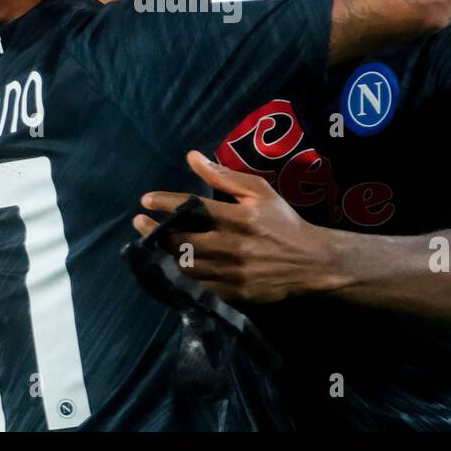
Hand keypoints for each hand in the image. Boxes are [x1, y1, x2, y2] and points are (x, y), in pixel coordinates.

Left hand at [133, 150, 340, 303]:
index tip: (145, 200)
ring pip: (186, 266)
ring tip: (153, 245)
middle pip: (180, 241)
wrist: (312, 262)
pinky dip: (186, 276)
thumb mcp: (259, 192)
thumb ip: (224, 176)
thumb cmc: (283, 222)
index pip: (191, 208)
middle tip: (139, 223)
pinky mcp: (234, 294)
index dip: (165, 203)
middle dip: (155, 231)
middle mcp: (231, 246)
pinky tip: (176, 267)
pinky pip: (201, 286)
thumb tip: (192, 157)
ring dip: (166, 255)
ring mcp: (232, 273)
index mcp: (238, 218)